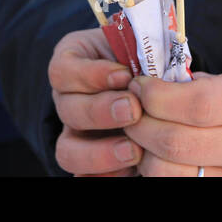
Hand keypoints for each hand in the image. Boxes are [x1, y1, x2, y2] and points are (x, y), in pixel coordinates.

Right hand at [48, 28, 143, 176]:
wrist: (149, 80)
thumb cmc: (144, 57)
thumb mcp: (138, 44)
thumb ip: (140, 51)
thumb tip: (158, 70)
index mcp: (73, 65)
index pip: (63, 71)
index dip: (90, 75)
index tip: (124, 75)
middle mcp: (68, 100)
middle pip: (67, 110)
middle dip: (101, 111)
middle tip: (134, 110)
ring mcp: (75, 134)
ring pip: (68, 150)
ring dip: (101, 153)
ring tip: (135, 150)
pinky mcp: (89, 161)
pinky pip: (83, 177)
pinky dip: (105, 176)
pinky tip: (130, 170)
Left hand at [124, 72, 221, 176]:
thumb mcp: (221, 82)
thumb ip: (184, 82)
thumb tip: (136, 87)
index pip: (198, 104)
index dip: (156, 96)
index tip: (137, 86)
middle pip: (177, 143)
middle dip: (140, 125)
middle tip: (129, 111)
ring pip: (167, 173)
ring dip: (142, 153)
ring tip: (139, 135)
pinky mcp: (221, 194)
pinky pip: (170, 186)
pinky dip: (151, 171)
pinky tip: (151, 155)